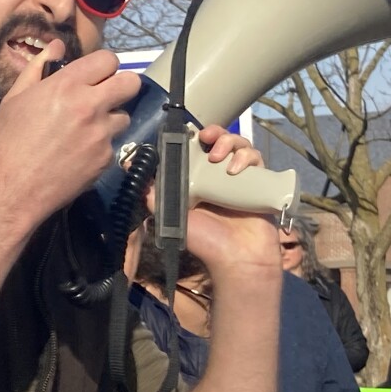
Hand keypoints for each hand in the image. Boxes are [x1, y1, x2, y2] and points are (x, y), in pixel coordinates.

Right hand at [0, 44, 139, 226]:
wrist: (14, 189)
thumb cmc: (9, 142)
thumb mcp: (15, 99)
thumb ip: (38, 68)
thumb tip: (57, 45)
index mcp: (67, 85)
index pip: (108, 59)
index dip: (102, 66)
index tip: (93, 76)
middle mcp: (90, 105)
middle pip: (131, 82)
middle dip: (120, 86)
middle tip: (103, 96)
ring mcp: (102, 134)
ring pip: (124, 115)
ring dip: (110, 119)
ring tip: (86, 130)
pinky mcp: (106, 158)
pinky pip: (112, 144)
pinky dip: (100, 146)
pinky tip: (78, 154)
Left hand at [146, 125, 279, 274]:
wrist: (238, 259)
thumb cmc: (204, 240)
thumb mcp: (170, 216)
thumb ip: (153, 194)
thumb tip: (132, 168)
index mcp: (197, 179)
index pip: (196, 148)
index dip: (194, 136)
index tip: (188, 133)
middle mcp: (218, 175)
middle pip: (220, 140)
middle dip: (214, 132)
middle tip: (207, 137)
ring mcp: (240, 177)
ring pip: (239, 144)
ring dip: (230, 141)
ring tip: (220, 157)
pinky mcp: (259, 182)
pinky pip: (256, 159)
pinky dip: (247, 157)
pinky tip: (236, 169)